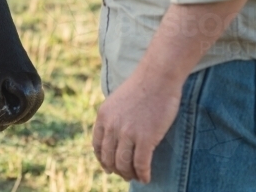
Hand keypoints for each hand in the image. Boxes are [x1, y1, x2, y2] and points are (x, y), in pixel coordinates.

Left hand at [91, 68, 181, 183]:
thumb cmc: (142, 86)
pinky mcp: (145, 138)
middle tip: (126, 174)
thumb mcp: (118, 101)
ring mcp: (128, 133)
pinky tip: (147, 177)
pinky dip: (143, 174)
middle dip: (117, 170)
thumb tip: (115, 137)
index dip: (103, 160)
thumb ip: (113, 118)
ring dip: (130, 174)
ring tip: (137, 176)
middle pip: (109, 159)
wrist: (158, 76)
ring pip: (124, 165)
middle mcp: (112, 126)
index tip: (109, 167)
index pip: (97, 146)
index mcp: (103, 117)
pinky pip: (141, 165)